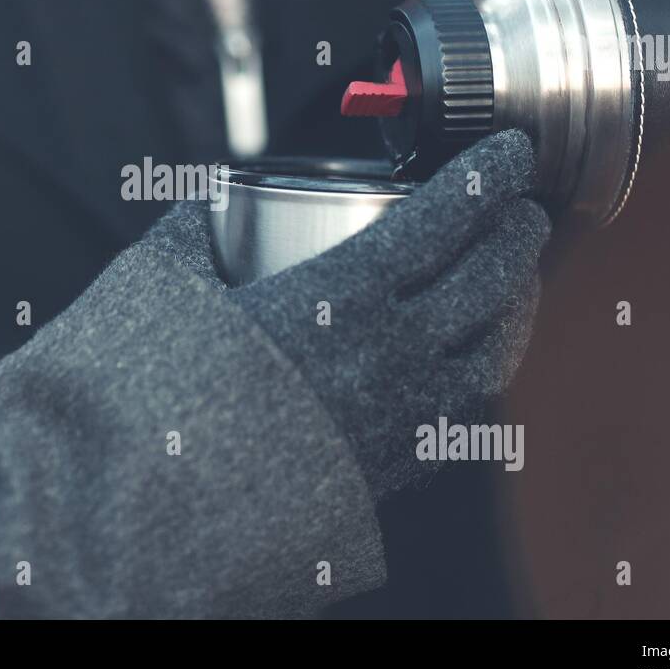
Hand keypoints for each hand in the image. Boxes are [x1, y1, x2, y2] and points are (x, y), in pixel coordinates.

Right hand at [141, 130, 550, 500]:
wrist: (147, 517)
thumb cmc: (149, 397)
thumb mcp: (156, 285)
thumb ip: (191, 230)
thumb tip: (209, 199)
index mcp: (339, 298)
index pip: (444, 220)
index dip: (486, 177)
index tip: (509, 151)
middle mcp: (388, 356)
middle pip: (488, 281)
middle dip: (517, 234)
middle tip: (522, 207)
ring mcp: (396, 420)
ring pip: (494, 352)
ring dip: (516, 303)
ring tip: (514, 278)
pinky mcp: (388, 470)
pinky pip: (464, 411)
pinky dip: (484, 369)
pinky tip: (470, 359)